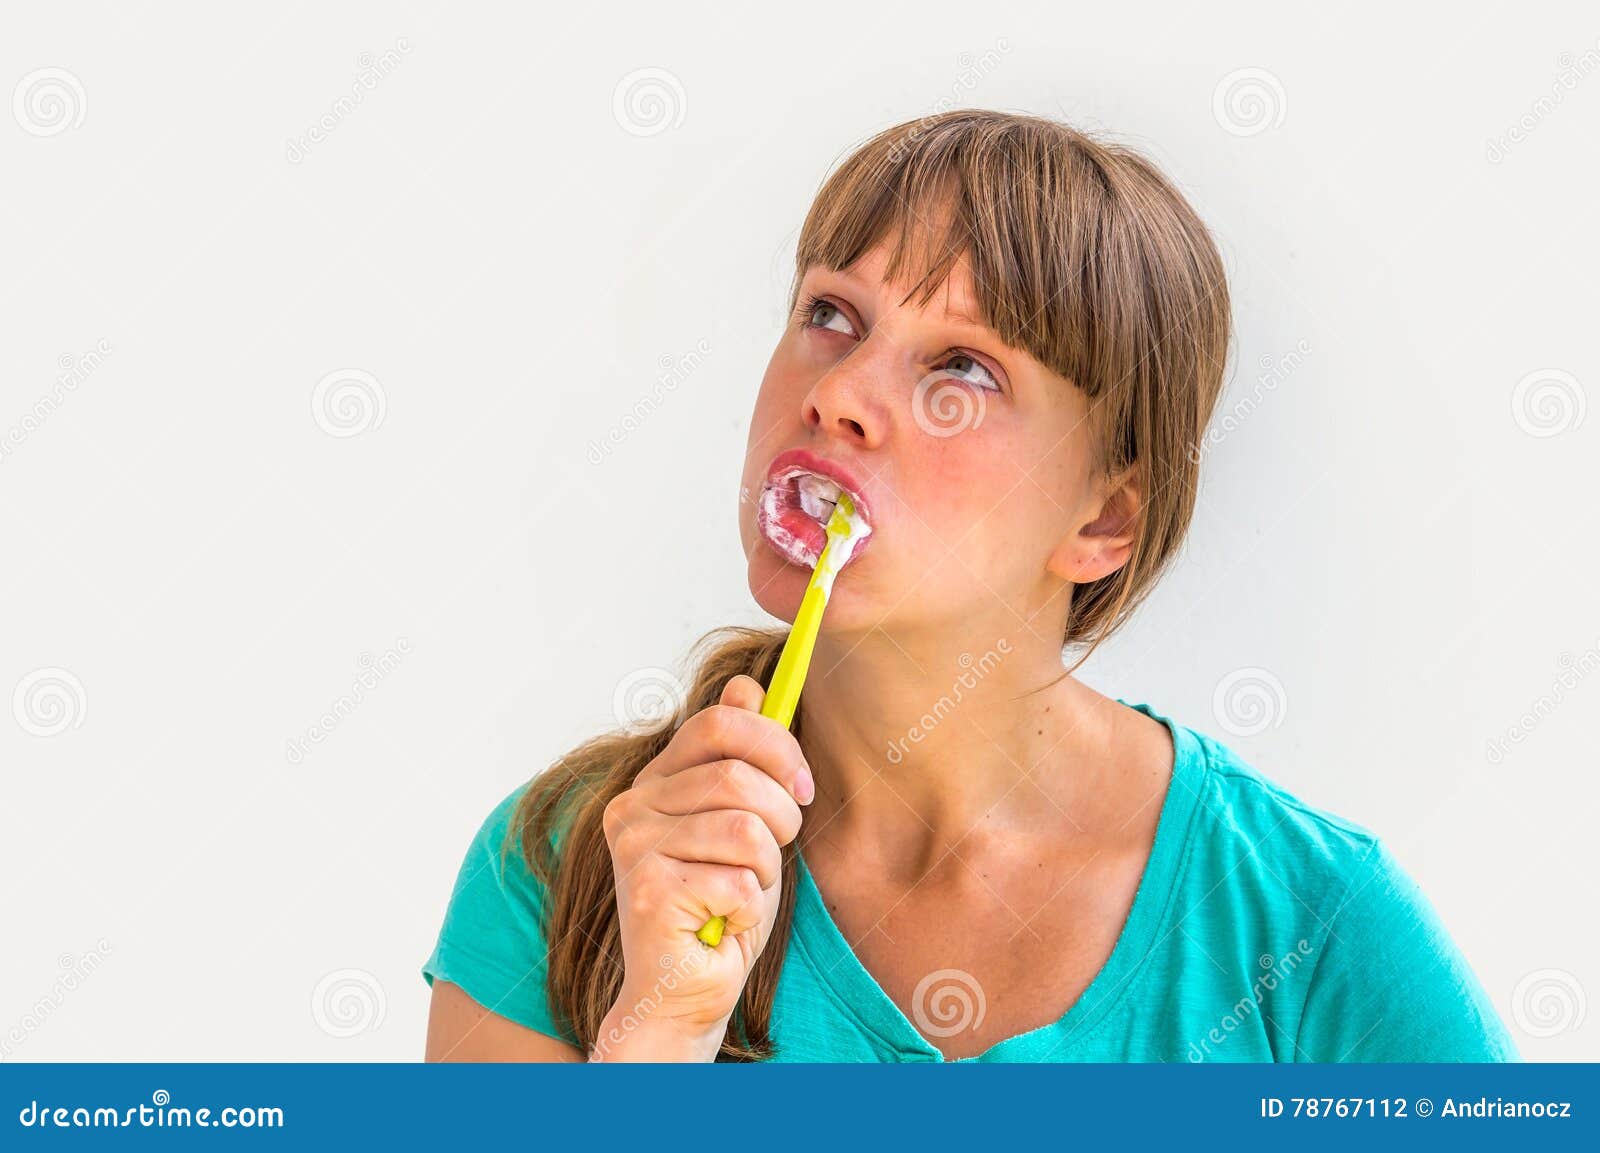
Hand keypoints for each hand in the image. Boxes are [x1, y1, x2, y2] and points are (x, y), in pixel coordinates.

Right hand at [596, 675, 811, 1058]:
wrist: (687, 992)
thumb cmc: (720, 907)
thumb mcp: (744, 823)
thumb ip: (741, 759)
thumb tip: (746, 684)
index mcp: (656, 780)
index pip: (720, 722)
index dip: (776, 744)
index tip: (800, 785)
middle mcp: (634, 805)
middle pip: (739, 773)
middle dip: (781, 814)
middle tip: (780, 847)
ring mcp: (634, 845)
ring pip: (745, 827)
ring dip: (766, 867)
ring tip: (746, 889)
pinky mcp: (648, 888)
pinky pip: (738, 877)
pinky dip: (749, 906)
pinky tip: (723, 921)